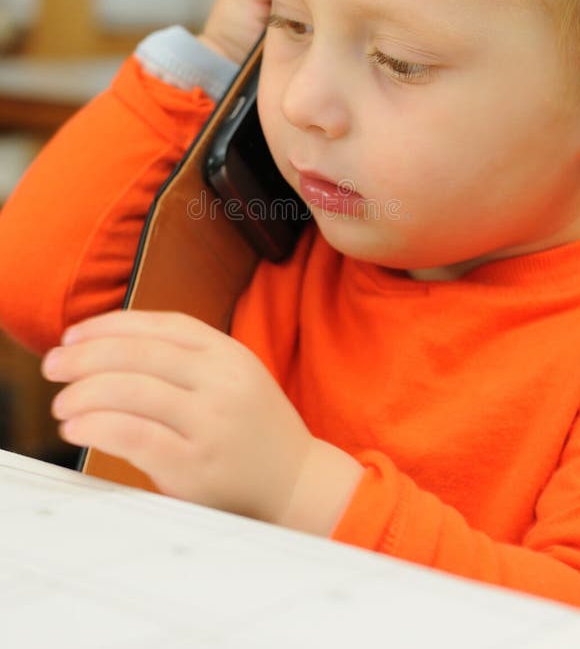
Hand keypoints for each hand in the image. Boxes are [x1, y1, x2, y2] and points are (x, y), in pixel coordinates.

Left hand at [41, 310, 362, 533]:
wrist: (298, 484)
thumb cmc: (254, 430)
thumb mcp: (234, 376)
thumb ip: (187, 359)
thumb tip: (108, 346)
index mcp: (228, 353)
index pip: (160, 325)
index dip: (108, 325)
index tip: (73, 335)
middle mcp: (221, 381)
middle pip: (139, 353)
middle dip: (84, 356)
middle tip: (52, 366)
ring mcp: (210, 422)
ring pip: (131, 390)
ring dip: (83, 392)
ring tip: (61, 404)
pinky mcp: (195, 465)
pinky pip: (134, 435)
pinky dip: (97, 427)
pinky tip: (76, 428)